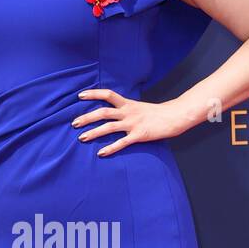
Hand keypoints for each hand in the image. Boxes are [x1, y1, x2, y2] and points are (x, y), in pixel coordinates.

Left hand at [71, 88, 186, 155]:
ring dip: (94, 132)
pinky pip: (122, 143)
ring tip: (82, 138)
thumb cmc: (157, 113)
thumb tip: (113, 113)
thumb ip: (126, 110)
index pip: (108, 94)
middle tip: (74, 123)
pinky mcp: (139, 135)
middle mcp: (128, 112)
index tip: (80, 96)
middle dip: (87, 118)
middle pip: (103, 112)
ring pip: (109, 127)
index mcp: (128, 104)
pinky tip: (101, 153)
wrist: (174, 117)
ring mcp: (133, 124)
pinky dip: (110, 148)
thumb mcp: (139, 107)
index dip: (93, 94)